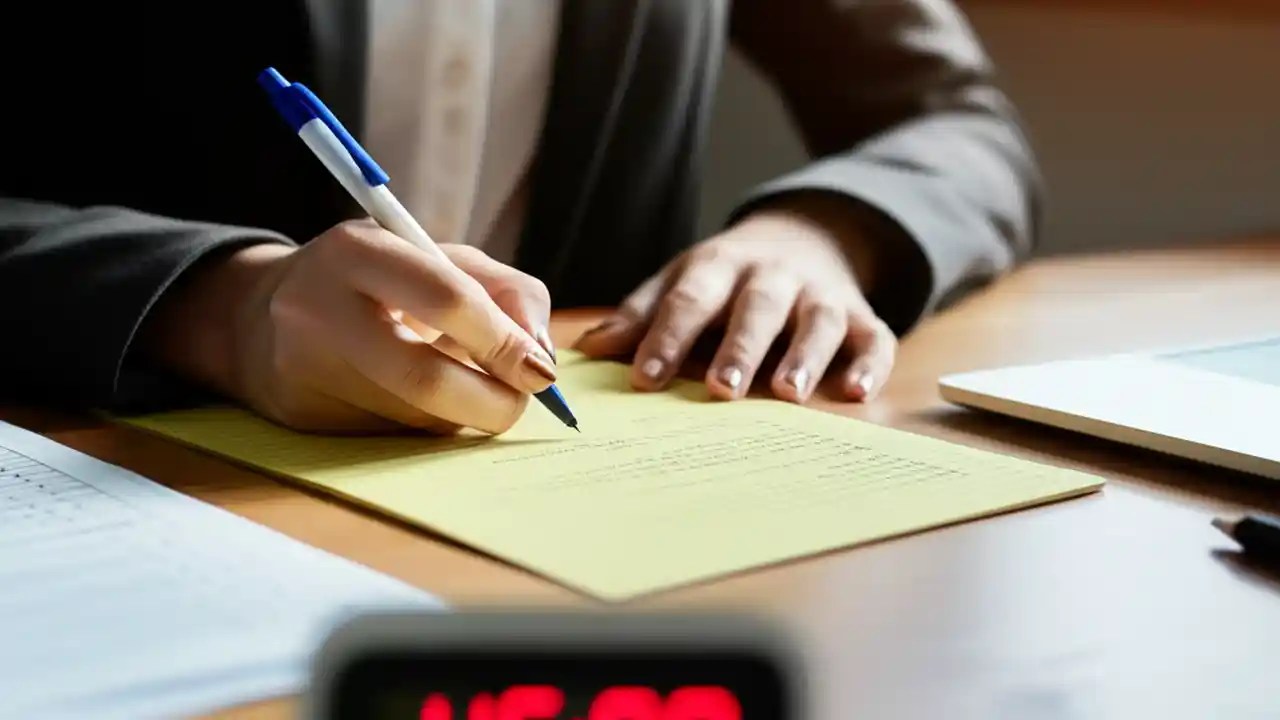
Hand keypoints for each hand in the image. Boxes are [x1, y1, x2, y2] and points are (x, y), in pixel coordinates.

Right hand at [143, 219, 557, 433]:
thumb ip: (507, 292)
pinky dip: (426, 424)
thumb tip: (540, 357)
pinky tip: (411, 398)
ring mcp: (303, 368)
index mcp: (357, 250)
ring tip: (460, 385)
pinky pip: (394, 437)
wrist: (263, 318)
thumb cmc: (377, 282)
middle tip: (519, 402)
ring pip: (417, 417)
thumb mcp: (440, 258)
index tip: (539, 369)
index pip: (448, 299)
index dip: (505, 341)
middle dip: (493, 402)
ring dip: (462, 413)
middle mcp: (319, 307)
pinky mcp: (304, 417)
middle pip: (426, 378)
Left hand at [574, 196, 896, 402]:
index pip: (690, 300)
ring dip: (805, 356)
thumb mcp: (681, 281)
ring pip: (817, 320)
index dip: (666, 338)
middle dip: (740, 347)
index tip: (645, 378)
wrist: (804, 237)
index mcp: (719, 266)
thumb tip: (590, 348)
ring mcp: (820, 294)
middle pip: (757, 307)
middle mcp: (773, 276)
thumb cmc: (726, 277)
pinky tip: (856, 392)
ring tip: (788, 394)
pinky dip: (870, 364)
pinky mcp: (861, 315)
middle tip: (722, 388)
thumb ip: (642, 315)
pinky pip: (873, 337)